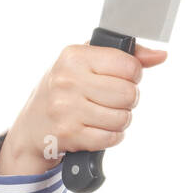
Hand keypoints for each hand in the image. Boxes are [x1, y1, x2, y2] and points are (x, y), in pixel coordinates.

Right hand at [0, 42, 167, 175]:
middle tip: (111, 100)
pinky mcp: (69, 134)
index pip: (129, 65)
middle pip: (129, 94)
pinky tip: (95, 129)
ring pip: (123, 117)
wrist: (32, 127)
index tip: (120, 78)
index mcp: (74, 56)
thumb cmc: (66, 90)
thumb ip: (127, 56)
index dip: (132, 75)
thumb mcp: (87, 63)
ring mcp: (66, 108)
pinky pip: (112, 137)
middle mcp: (67, 80)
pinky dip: (111, 136)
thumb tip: (160, 55)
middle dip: (127, 100)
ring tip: (102, 114)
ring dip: (119, 120)